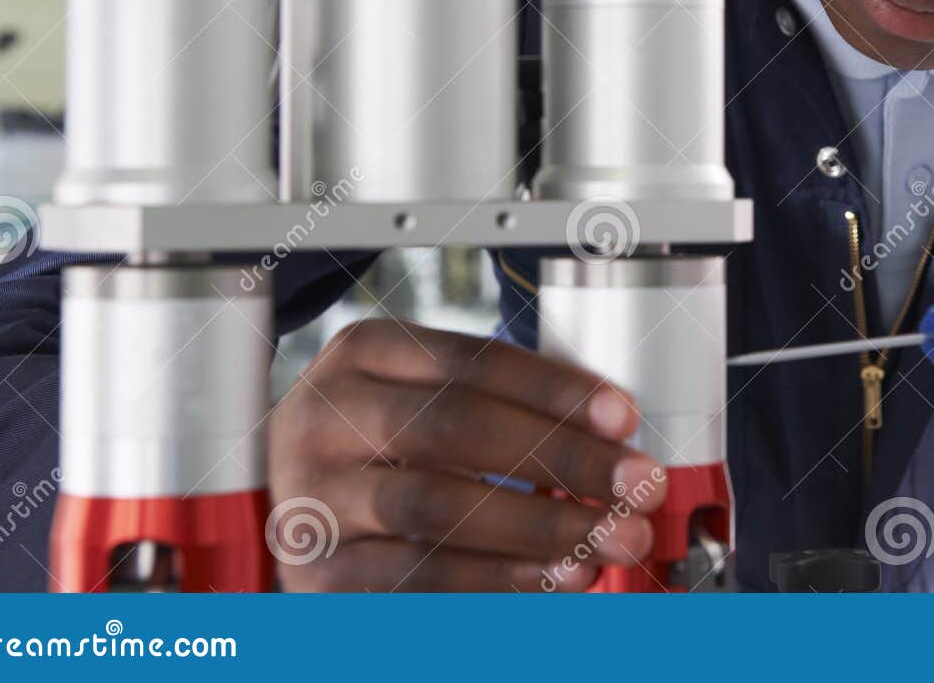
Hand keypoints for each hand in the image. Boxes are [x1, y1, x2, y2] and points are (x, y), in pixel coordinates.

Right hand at [269, 318, 664, 591]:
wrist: (297, 510)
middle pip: (456, 428)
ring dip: (543, 526)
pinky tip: (558, 577)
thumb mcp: (424, 398)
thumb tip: (611, 436)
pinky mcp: (317, 573)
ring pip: (439, 506)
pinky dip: (501, 580)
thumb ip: (504, 406)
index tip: (624, 418)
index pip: (472, 362)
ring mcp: (314, 497)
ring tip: (611, 537)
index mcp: (364, 353)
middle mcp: (326, 416)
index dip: (556, 390)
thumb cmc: (382, 447)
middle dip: (562, 457)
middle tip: (636, 484)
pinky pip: (422, 577)